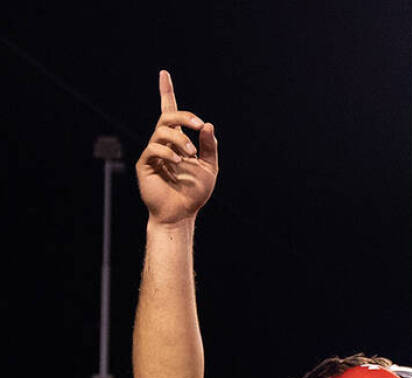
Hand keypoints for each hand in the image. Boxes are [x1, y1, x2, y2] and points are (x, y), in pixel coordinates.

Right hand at [136, 71, 218, 224]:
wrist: (182, 213)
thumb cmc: (194, 192)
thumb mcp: (209, 167)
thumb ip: (209, 147)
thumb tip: (208, 126)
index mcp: (178, 141)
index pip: (169, 112)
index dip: (166, 92)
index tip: (164, 73)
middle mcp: (163, 143)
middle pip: (167, 117)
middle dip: (184, 117)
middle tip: (200, 126)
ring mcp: (153, 153)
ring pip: (162, 132)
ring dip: (181, 139)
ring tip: (191, 154)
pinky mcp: (145, 164)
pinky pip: (154, 149)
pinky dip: (169, 152)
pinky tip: (178, 162)